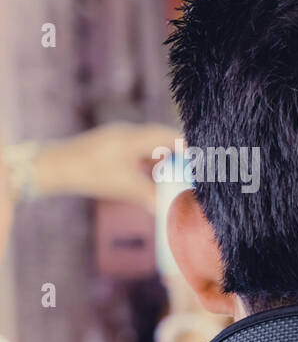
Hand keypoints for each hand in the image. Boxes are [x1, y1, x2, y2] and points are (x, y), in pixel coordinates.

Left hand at [33, 122, 176, 208]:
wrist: (52, 167)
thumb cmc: (90, 174)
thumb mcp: (125, 187)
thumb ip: (150, 196)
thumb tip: (170, 208)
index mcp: (135, 137)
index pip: (171, 136)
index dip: (188, 147)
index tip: (201, 160)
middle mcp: (128, 132)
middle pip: (161, 139)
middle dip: (178, 155)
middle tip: (190, 171)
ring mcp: (117, 137)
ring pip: (148, 145)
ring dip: (161, 160)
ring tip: (172, 178)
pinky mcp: (109, 145)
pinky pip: (136, 150)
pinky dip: (147, 163)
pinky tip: (150, 177)